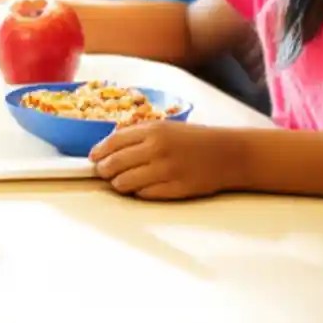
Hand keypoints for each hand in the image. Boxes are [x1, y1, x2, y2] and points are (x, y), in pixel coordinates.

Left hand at [90, 120, 245, 199]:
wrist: (229, 154)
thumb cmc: (196, 140)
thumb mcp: (166, 127)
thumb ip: (139, 134)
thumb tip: (109, 144)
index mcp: (153, 131)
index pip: (113, 142)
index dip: (98, 152)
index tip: (93, 158)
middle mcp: (157, 149)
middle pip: (114, 164)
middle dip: (103, 170)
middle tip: (103, 172)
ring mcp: (166, 171)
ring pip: (124, 182)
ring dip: (118, 183)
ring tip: (120, 182)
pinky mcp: (175, 189)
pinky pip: (144, 194)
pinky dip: (137, 192)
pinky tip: (140, 188)